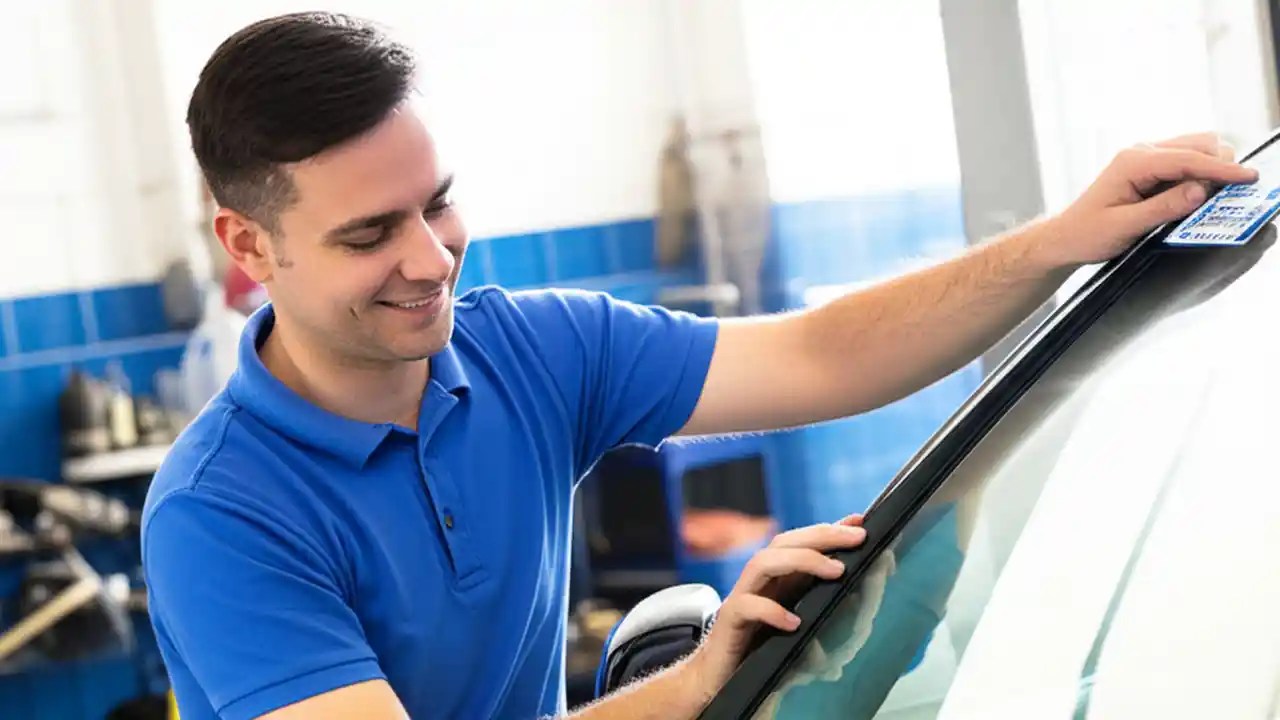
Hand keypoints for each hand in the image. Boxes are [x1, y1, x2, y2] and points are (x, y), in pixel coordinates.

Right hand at [682, 513, 866, 702]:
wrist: (716, 684)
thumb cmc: (758, 657)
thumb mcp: (798, 632)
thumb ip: (821, 616)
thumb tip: (856, 604)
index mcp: (774, 583)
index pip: (798, 545)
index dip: (827, 531)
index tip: (859, 521)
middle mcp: (757, 585)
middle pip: (782, 543)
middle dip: (821, 535)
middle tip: (857, 536)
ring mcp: (740, 600)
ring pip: (763, 563)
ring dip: (802, 560)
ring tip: (836, 571)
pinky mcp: (728, 623)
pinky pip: (747, 606)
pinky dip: (771, 610)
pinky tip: (795, 623)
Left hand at [1043, 132, 1258, 267]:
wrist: (1066, 237)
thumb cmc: (1087, 233)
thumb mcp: (1125, 226)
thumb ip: (1163, 208)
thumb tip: (1200, 191)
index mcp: (1133, 162)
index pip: (1188, 158)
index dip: (1221, 168)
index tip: (1247, 178)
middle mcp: (1141, 153)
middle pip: (1199, 144)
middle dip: (1220, 165)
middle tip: (1231, 195)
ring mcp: (1146, 158)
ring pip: (1196, 149)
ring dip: (1211, 169)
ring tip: (1214, 199)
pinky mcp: (1151, 169)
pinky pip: (1186, 163)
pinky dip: (1200, 175)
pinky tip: (1199, 196)